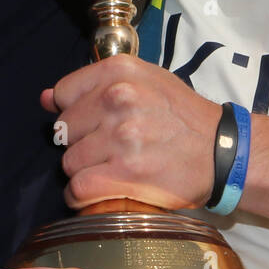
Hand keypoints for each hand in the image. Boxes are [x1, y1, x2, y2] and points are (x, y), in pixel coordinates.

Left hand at [44, 54, 216, 210]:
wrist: (223, 151)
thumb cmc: (182, 116)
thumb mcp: (145, 81)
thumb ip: (95, 85)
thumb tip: (46, 100)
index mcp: (119, 71)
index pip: (63, 93)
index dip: (74, 113)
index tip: (91, 124)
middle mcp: (117, 98)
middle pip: (64, 130)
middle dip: (79, 143)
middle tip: (105, 150)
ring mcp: (121, 136)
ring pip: (69, 162)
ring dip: (83, 171)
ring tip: (108, 171)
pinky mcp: (126, 172)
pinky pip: (78, 188)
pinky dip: (80, 197)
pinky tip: (96, 193)